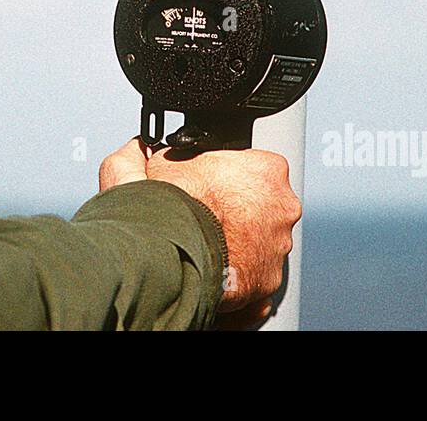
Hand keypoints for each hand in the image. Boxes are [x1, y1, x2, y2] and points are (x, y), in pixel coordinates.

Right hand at [99, 137, 301, 322]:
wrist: (174, 251)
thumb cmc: (174, 203)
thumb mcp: (160, 160)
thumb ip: (162, 152)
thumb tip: (142, 149)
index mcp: (268, 169)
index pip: (256, 167)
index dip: (231, 176)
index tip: (213, 187)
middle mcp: (283, 207)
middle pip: (265, 205)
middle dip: (242, 211)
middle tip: (211, 217)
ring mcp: (278, 245)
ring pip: (262, 241)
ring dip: (241, 242)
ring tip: (209, 244)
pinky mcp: (269, 278)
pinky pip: (256, 271)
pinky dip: (239, 270)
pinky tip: (216, 266)